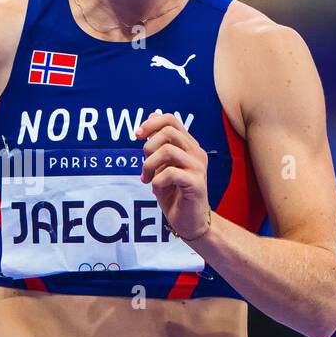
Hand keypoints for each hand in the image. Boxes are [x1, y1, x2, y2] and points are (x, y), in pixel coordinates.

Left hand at [136, 112, 210, 240]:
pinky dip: (157, 181)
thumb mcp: (161, 166)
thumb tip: (152, 115)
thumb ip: (159, 144)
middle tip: (145, 166)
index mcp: (189, 146)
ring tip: (148, 179)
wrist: (190, 222)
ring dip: (150, 165)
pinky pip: (170, 173)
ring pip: (168, 151)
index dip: (151, 123)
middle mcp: (196, 153)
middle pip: (169, 132)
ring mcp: (198, 168)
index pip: (171, 120)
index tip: (137, 134)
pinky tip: (156, 189)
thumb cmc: (175, 194)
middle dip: (148, 147)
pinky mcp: (196, 183)